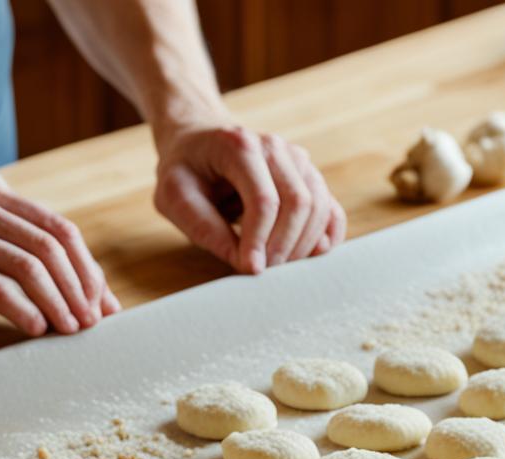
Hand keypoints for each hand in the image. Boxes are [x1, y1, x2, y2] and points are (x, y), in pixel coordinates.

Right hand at [0, 165, 120, 335]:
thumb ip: (8, 236)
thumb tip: (67, 279)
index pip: (58, 229)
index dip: (88, 269)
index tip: (104, 303)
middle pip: (48, 247)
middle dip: (79, 289)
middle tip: (92, 322)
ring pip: (22, 265)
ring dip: (55, 302)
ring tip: (69, 329)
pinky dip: (17, 307)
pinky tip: (34, 326)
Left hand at [152, 122, 346, 273]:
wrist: (199, 141)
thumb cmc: (185, 170)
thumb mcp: (174, 196)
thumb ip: (204, 227)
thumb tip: (248, 264)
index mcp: (239, 145)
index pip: (263, 199)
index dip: (260, 240)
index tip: (251, 269)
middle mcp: (274, 147)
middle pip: (298, 202)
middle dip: (285, 245)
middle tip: (265, 271)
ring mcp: (296, 158)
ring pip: (319, 205)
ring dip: (304, 244)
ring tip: (280, 265)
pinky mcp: (308, 175)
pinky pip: (330, 207)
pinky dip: (328, 234)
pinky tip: (314, 254)